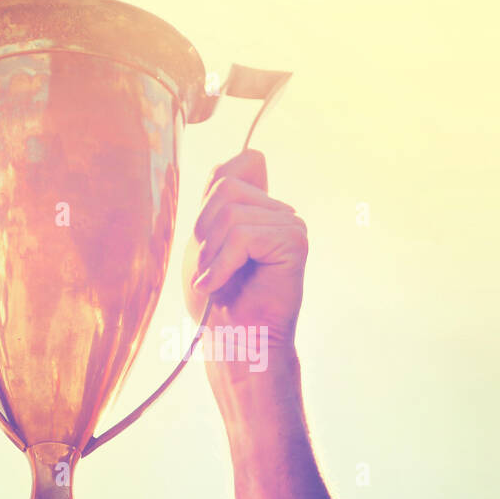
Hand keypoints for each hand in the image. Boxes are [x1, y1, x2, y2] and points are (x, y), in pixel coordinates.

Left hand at [182, 149, 306, 382]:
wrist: (234, 341)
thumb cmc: (217, 301)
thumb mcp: (206, 238)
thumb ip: (221, 196)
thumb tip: (255, 156)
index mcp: (261, 209)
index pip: (233, 170)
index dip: (207, 205)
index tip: (208, 247)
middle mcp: (280, 213)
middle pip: (227, 188)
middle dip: (205, 231)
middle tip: (210, 268)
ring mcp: (290, 225)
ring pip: (232, 213)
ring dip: (212, 252)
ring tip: (216, 279)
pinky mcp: (294, 242)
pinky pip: (244, 234)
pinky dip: (223, 262)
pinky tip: (219, 284)